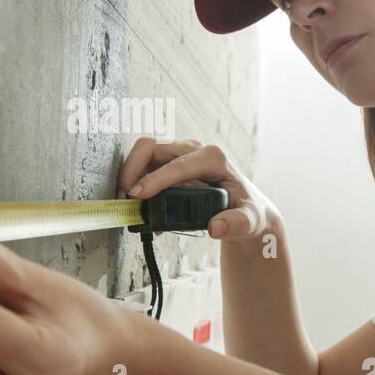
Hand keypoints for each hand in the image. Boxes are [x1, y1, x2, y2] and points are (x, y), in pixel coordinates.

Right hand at [117, 137, 279, 241]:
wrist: (244, 207)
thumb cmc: (246, 210)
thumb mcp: (250, 221)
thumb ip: (237, 224)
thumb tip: (217, 227)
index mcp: (213, 158)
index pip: (177, 164)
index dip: (154, 179)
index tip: (137, 196)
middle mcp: (194, 150)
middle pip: (152, 148)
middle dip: (132, 170)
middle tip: (125, 197)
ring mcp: (180, 154)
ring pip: (144, 153)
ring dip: (130, 175)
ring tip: (127, 203)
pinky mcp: (170, 163)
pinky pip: (145, 166)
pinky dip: (136, 182)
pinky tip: (139, 206)